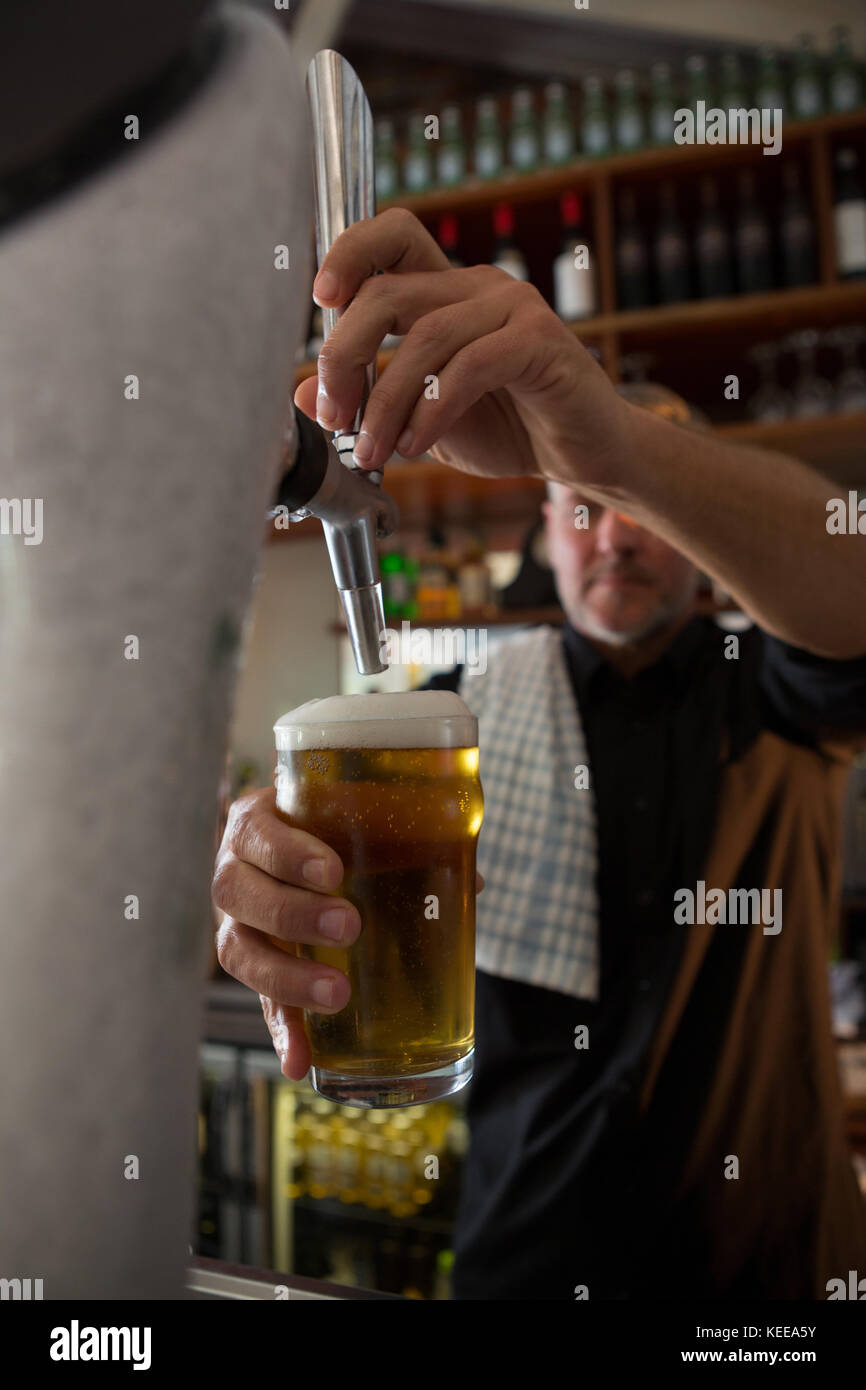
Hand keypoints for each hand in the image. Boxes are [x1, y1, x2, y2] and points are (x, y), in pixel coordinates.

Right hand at [213, 784, 483, 1079]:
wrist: (295, 849)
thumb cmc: (330, 829)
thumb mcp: (354, 819)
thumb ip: (401, 839)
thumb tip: (472, 882)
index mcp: (255, 824)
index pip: (256, 835)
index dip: (287, 854)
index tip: (333, 870)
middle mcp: (235, 872)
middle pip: (239, 894)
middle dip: (293, 913)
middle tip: (350, 926)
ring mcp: (238, 923)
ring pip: (240, 951)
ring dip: (287, 977)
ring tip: (337, 994)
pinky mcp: (256, 969)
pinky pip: (260, 1002)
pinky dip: (283, 1032)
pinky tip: (300, 1062)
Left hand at [294, 206, 631, 488]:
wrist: (581, 455)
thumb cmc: (506, 428)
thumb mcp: (419, 419)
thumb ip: (368, 401)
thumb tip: (302, 395)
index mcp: (446, 290)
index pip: (394, 235)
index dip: (350, 252)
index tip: (319, 300)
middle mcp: (477, 285)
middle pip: (388, 293)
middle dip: (345, 356)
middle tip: (335, 417)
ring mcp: (512, 306)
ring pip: (424, 339)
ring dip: (387, 403)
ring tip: (373, 451)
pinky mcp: (541, 340)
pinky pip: (470, 366)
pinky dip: (433, 409)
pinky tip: (418, 444)